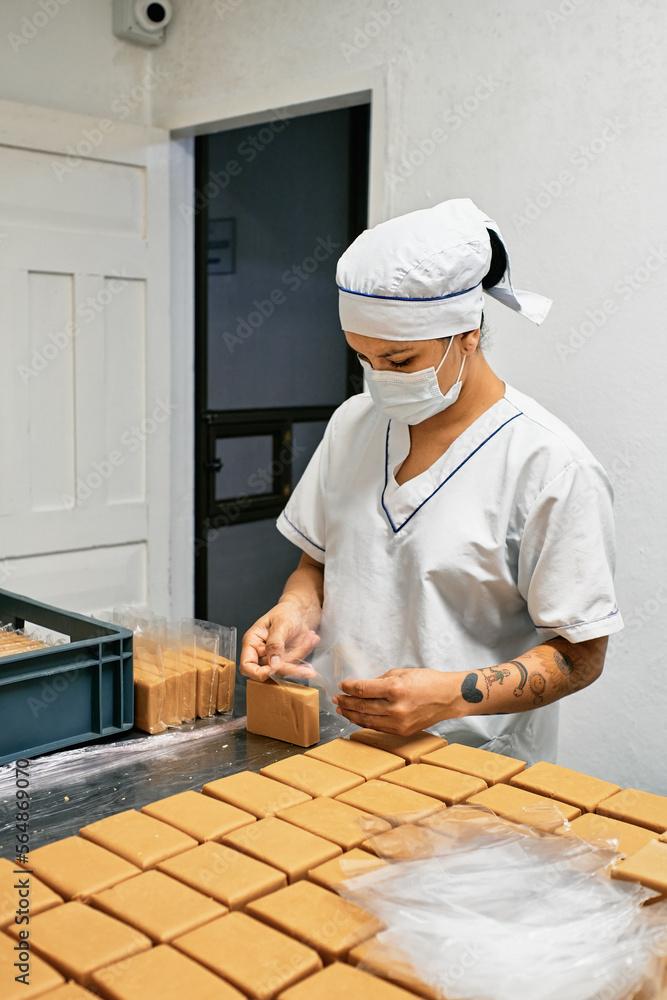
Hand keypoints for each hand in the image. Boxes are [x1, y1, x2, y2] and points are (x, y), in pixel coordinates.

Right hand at [240, 601, 318, 680]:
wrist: (301, 609)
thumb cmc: (286, 611)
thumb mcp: (280, 623)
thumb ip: (275, 643)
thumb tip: (273, 663)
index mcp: (252, 642)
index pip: (247, 665)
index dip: (257, 672)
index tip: (273, 669)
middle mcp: (261, 652)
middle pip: (270, 670)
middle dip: (289, 665)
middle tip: (303, 662)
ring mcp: (274, 657)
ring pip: (286, 669)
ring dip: (300, 654)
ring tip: (311, 637)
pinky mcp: (287, 659)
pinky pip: (296, 664)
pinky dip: (305, 653)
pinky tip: (311, 639)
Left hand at [333, 667, 459, 735]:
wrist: (448, 697)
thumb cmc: (427, 681)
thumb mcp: (401, 673)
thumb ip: (380, 681)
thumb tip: (362, 687)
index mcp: (395, 688)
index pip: (363, 689)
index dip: (349, 687)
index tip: (342, 685)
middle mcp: (396, 707)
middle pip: (362, 706)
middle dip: (346, 702)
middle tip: (336, 698)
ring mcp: (399, 722)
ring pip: (367, 720)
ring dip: (351, 714)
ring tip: (341, 709)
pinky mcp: (402, 731)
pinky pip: (378, 727)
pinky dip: (365, 722)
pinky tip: (357, 717)